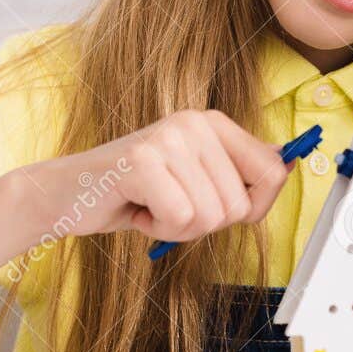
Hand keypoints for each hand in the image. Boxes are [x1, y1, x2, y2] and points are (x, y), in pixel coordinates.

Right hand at [17, 109, 291, 244]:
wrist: (67, 194)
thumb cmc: (134, 192)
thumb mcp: (196, 180)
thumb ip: (238, 174)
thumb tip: (285, 168)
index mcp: (214, 123)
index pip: (273, 171)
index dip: (255, 207)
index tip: (221, 209)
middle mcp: (195, 123)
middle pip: (240, 205)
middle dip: (206, 223)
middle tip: (171, 207)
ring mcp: (168, 139)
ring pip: (211, 215)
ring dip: (179, 228)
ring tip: (153, 206)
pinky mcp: (143, 160)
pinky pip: (181, 217)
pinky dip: (159, 229)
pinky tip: (139, 210)